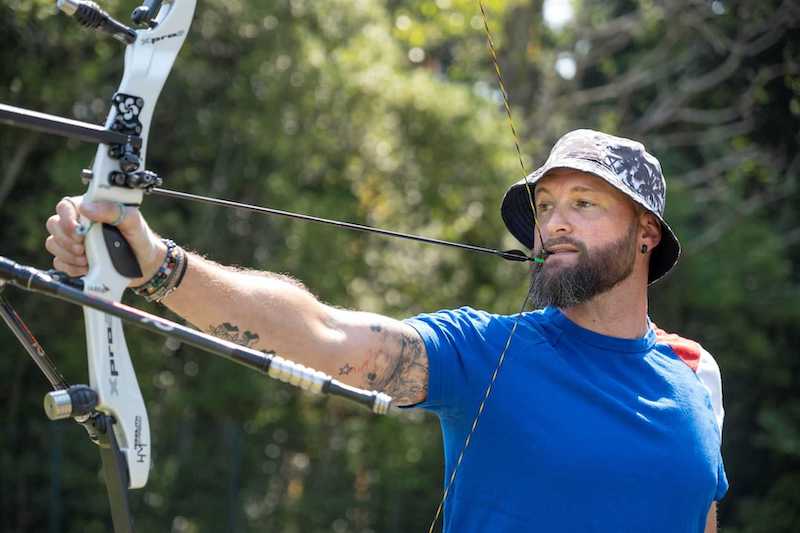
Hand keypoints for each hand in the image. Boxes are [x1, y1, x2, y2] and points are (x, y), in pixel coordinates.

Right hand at [45, 196, 166, 286]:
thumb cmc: (140, 238)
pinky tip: (86, 268)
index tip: (79, 231)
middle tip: (83, 248)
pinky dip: (70, 268)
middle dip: (66, 239)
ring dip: (67, 254)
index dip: (66, 218)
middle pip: (54, 225)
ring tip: (87, 259)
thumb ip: (114, 211)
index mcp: (91, 209)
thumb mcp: (133, 222)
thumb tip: (88, 208)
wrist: (145, 264)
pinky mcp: (73, 259)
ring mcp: (75, 242)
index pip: (65, 206)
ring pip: (53, 244)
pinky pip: (58, 263)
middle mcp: (79, 224)